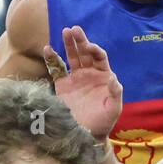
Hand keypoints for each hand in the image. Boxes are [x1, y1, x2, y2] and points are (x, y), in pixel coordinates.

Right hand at [45, 26, 122, 140]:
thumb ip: (115, 94)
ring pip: (72, 57)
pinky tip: (47, 49)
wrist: (86, 134)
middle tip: (75, 29)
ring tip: (65, 31)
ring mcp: (75, 78)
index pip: (99, 57)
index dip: (94, 50)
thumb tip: (114, 78)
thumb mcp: (113, 109)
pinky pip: (56, 69)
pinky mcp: (62, 85)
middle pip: (85, 52)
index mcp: (103, 76)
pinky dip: (52, 59)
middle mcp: (89, 73)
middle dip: (80, 41)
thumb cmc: (103, 122)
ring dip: (69, 44)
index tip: (89, 46)